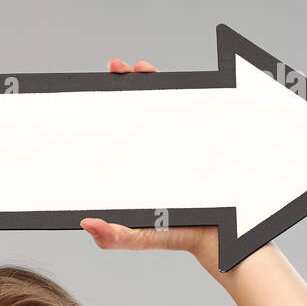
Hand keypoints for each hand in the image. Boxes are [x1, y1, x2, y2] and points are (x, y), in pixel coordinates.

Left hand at [80, 59, 219, 264]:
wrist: (221, 234)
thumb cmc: (179, 234)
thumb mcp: (140, 237)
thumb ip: (114, 236)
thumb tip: (86, 224)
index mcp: (138, 168)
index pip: (118, 135)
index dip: (105, 115)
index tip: (91, 97)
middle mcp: (157, 151)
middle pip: (137, 113)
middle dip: (126, 87)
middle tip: (115, 70)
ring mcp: (179, 141)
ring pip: (162, 105)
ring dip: (150, 81)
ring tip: (137, 68)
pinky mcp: (202, 137)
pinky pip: (190, 108)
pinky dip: (181, 90)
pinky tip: (169, 80)